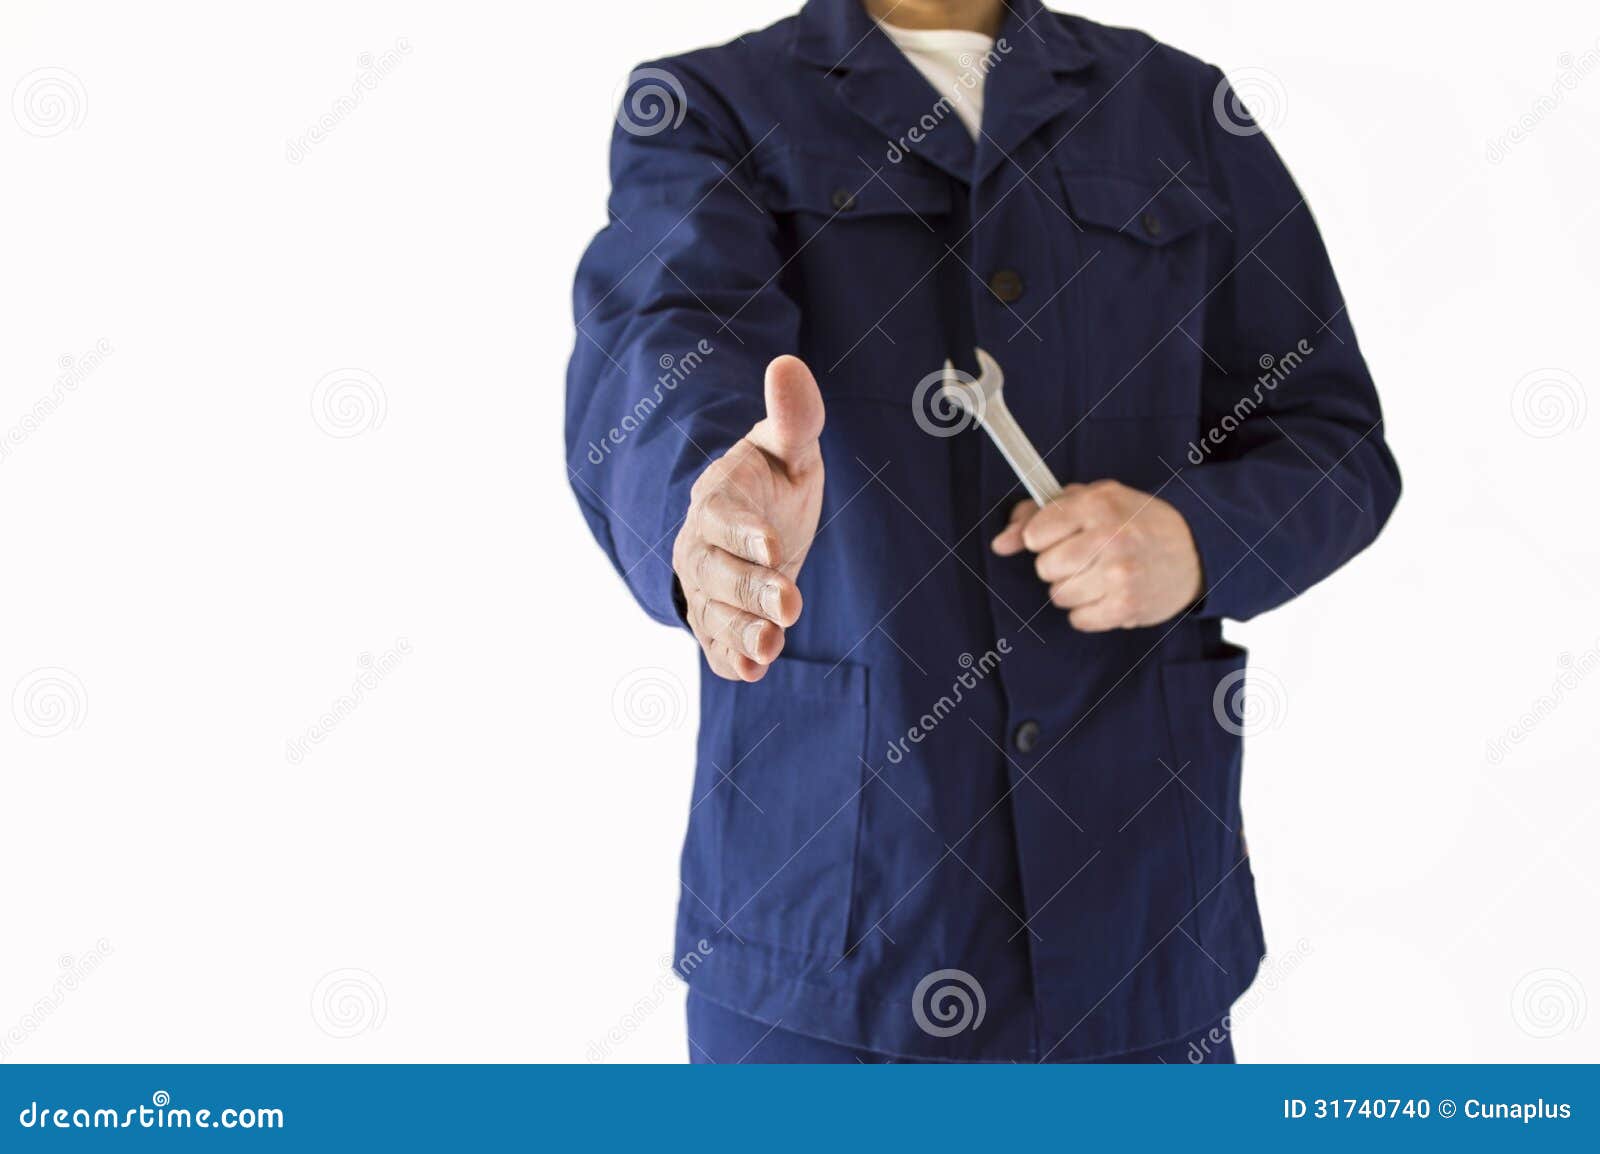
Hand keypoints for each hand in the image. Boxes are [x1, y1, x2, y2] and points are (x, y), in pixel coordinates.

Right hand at [673, 355, 825, 680]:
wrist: (756, 522)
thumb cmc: (772, 477)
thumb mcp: (787, 445)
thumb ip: (792, 415)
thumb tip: (788, 363)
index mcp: (716, 500)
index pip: (721, 517)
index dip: (742, 533)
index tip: (771, 546)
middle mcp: (701, 549)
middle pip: (716, 574)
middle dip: (750, 590)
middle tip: (791, 602)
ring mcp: (707, 592)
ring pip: (714, 616)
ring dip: (741, 633)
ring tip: (771, 646)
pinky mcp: (718, 626)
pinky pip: (717, 648)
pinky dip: (731, 660)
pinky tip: (754, 670)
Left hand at [991, 480, 1203, 630]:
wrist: (1196, 550)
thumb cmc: (1136, 522)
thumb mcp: (1092, 500)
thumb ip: (1039, 514)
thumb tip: (1001, 544)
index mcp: (1098, 504)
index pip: (1035, 533)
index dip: (1043, 538)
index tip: (1061, 537)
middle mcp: (1109, 537)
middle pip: (1045, 567)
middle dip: (1058, 565)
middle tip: (1085, 557)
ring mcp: (1119, 574)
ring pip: (1058, 596)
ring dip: (1073, 589)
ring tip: (1100, 575)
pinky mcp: (1126, 606)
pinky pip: (1078, 620)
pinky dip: (1089, 612)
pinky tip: (1109, 594)